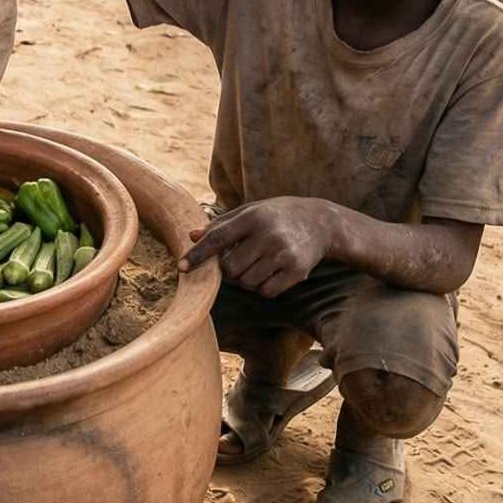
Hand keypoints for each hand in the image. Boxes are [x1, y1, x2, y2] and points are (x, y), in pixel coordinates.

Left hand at [180, 197, 335, 296]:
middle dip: (230, 270)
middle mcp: (268, 235)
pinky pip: (266, 292)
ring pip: (247, 282)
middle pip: (230, 268)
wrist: (321, 222)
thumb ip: (221, 224)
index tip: (181, 267)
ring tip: (259, 263)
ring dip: (247, 279)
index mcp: (253, 217)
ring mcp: (284, 254)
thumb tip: (191, 235)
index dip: (198, 254)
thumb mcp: (250, 211)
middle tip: (242, 259)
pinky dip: (263, 288)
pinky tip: (272, 272)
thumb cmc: (277, 215)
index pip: (218, 237)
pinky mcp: (297, 271)